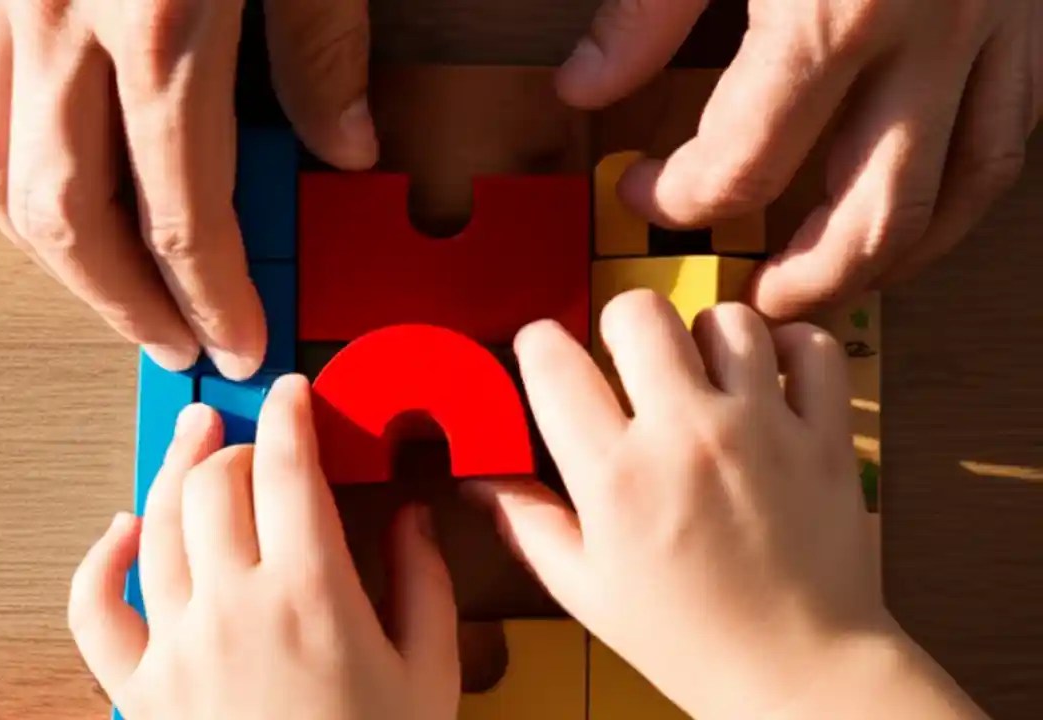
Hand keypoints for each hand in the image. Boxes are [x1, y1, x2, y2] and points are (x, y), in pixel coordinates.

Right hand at [0, 0, 376, 375]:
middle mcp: (60, 19)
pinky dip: (6, 170)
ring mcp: (4, 0)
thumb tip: (345, 144)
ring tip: (113, 294)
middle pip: (68, 217)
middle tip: (173, 344)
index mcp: (156, 21)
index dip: (213, 298)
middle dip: (122, 305)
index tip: (238, 343)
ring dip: (53, 254)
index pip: (181, 214)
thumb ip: (323, 47)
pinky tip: (54, 192)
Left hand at [67, 376, 457, 719]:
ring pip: (157, 523)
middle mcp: (233, 607)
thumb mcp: (430, 674)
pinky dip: (100, 559)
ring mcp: (177, 646)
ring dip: (175, 468)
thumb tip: (414, 517)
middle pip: (215, 484)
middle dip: (235, 439)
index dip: (291, 415)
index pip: (288, 468)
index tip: (295, 393)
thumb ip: (425, 583)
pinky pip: (95, 608)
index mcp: (311, 596)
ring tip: (194, 441)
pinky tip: (121, 529)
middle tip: (252, 429)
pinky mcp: (140, 688)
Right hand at [470, 290, 984, 718]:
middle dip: (622, 325)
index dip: (539, 345)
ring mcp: (762, 428)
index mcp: (614, 476)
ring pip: (725, 318)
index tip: (546, 354)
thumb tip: (479, 477)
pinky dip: (791, 351)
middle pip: (638, 311)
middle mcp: (684, 435)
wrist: (797, 675)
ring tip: (707, 378)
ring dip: (707, 339)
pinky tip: (773, 382)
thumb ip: (527, 522)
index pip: (553, 362)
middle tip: (630, 360)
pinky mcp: (824, 434)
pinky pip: (811, 347)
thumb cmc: (685, 638)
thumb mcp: (585, 589)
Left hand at [561, 0, 1042, 316]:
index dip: (680, 199)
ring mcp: (992, 31)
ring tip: (827, 284)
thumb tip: (586, 87)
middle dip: (800, 277)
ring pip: (956, 198)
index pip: (743, 164)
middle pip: (868, 216)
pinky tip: (915, 212)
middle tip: (747, 295)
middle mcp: (925, 35)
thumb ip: (644, 10)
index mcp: (832, 9)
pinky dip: (959, 197)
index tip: (643, 192)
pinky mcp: (1028, 20)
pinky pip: (1007, 139)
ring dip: (890, 261)